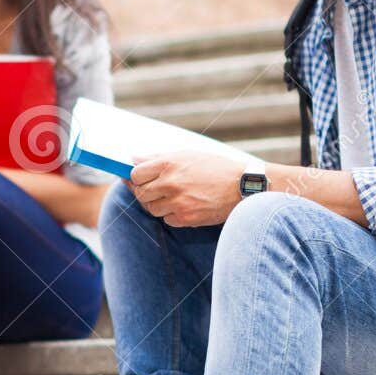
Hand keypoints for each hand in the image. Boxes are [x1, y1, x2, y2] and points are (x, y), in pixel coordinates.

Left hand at [129, 151, 246, 226]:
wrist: (242, 186)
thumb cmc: (216, 168)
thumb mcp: (188, 155)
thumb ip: (158, 158)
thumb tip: (133, 159)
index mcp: (169, 164)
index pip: (135, 174)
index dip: (135, 177)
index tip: (136, 178)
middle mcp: (170, 183)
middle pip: (140, 193)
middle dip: (143, 192)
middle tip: (153, 189)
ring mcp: (177, 202)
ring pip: (152, 208)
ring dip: (157, 204)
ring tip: (173, 196)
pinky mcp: (185, 218)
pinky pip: (167, 219)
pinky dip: (171, 214)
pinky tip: (184, 205)